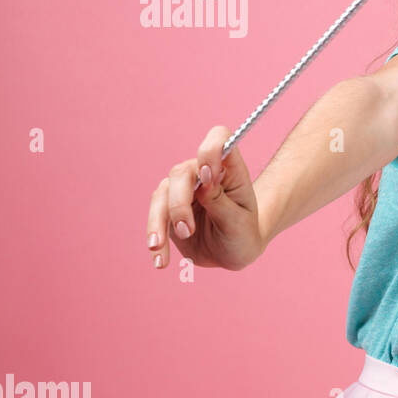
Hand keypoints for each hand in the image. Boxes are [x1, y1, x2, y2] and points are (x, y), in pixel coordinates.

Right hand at [146, 126, 263, 271]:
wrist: (232, 252)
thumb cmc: (243, 235)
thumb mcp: (239, 223)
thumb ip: (220, 202)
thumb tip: (202, 181)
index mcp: (230, 170)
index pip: (219, 139)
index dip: (211, 150)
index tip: (208, 175)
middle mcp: (203, 173)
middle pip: (182, 172)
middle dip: (180, 202)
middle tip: (187, 230)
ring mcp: (183, 189)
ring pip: (162, 194)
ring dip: (159, 222)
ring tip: (159, 249)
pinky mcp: (167, 207)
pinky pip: (154, 215)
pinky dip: (154, 235)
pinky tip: (158, 258)